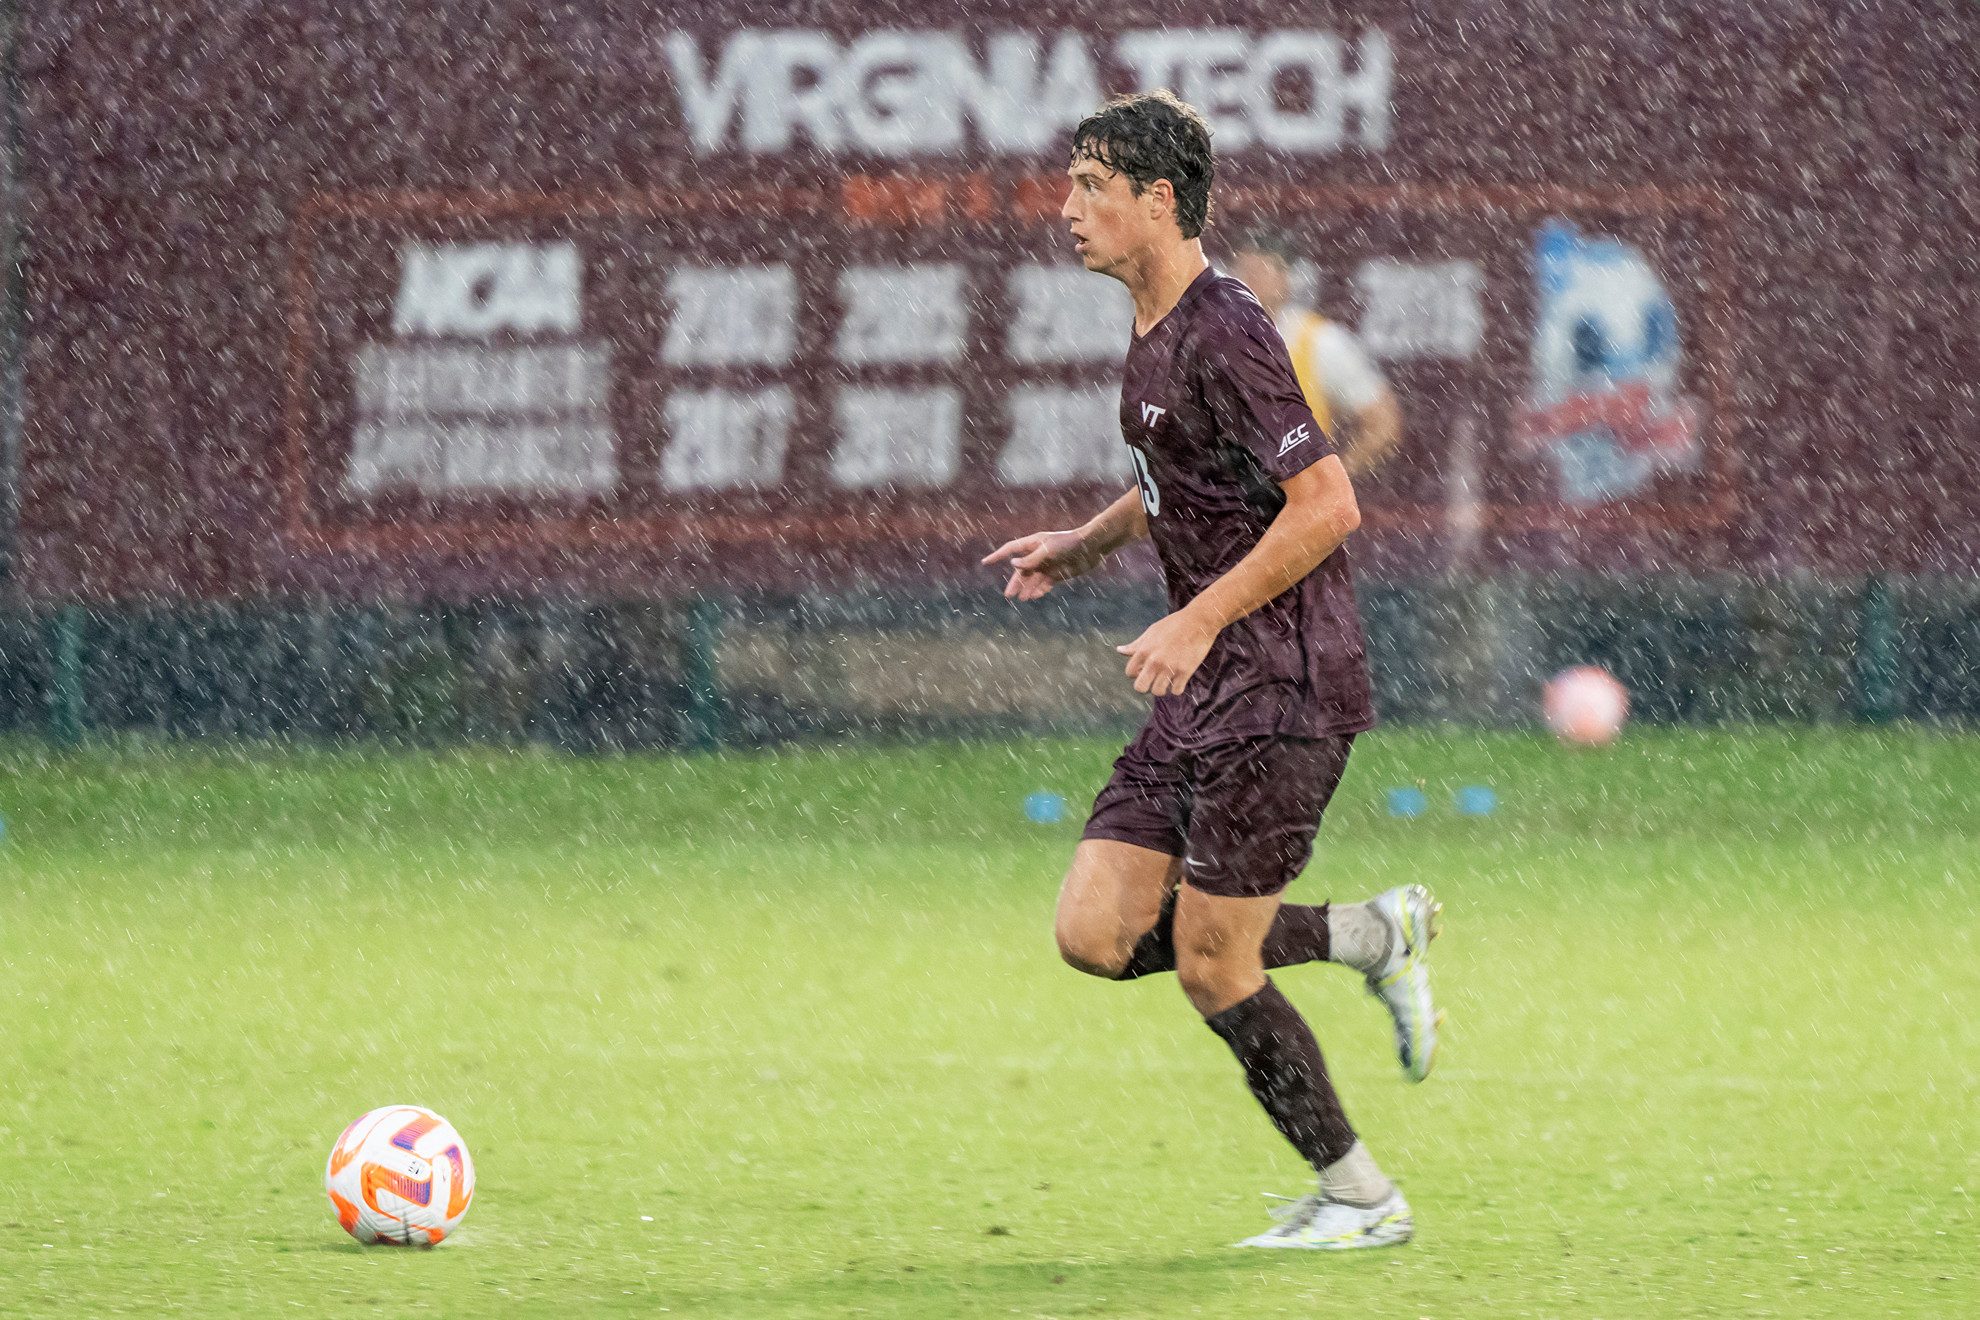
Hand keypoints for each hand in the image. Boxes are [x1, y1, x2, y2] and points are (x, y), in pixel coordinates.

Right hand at [981, 529, 1100, 600]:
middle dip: (1015, 583)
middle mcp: (1038, 555)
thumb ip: (1031, 560)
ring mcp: (1047, 565)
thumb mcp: (1048, 551)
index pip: (1010, 550)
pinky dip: (1039, 590)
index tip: (985, 563)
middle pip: (1021, 571)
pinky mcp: (1057, 574)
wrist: (1091, 548)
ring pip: (1033, 580)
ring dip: (1027, 589)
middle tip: (1008, 595)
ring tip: (1022, 599)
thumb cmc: (1069, 544)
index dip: (997, 556)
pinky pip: (1044, 584)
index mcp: (1033, 544)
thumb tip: (1013, 565)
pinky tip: (1034, 596)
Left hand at [1116, 610, 1218, 695]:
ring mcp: (1170, 667)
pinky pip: (1176, 691)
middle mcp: (1154, 661)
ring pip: (1158, 691)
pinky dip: (1177, 688)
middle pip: (1140, 687)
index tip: (1144, 669)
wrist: (1198, 621)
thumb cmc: (1173, 624)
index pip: (1130, 672)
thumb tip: (1120, 650)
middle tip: (1153, 679)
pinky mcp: (1185, 671)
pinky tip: (1179, 679)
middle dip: (1145, 685)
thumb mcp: (1151, 632)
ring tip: (1167, 679)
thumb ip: (1135, 645)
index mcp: (1144, 651)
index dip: (1136, 672)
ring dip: (1161, 687)